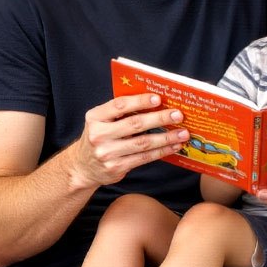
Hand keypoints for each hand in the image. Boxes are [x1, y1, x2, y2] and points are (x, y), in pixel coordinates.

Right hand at [68, 93, 186, 188]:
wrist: (83, 167)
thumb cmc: (99, 137)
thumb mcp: (100, 121)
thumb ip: (120, 112)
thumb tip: (154, 102)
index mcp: (95, 117)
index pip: (119, 106)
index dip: (140, 101)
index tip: (158, 98)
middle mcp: (99, 135)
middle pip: (135, 124)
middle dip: (159, 118)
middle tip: (178, 115)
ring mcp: (107, 153)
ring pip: (143, 143)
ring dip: (166, 137)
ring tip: (183, 133)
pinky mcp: (116, 167)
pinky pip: (144, 158)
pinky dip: (161, 151)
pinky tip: (173, 146)